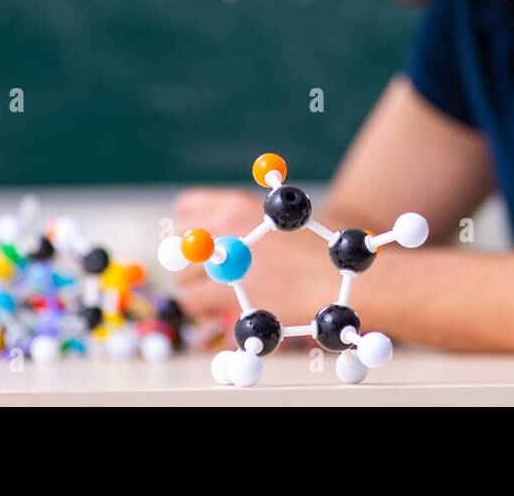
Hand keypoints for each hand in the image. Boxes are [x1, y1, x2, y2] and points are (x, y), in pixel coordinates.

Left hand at [170, 187, 339, 324]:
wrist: (336, 279)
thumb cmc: (316, 254)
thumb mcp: (279, 221)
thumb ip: (244, 226)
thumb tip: (212, 242)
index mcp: (237, 203)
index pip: (186, 207)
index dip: (189, 229)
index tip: (200, 247)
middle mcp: (224, 224)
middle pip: (177, 243)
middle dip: (190, 262)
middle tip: (209, 277)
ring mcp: (222, 256)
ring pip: (182, 276)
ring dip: (196, 287)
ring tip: (220, 297)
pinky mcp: (223, 289)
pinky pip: (191, 301)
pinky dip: (202, 310)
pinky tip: (222, 312)